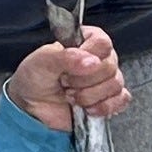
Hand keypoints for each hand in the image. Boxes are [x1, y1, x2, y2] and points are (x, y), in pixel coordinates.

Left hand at [8, 23, 131, 130]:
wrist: (31, 108)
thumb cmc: (35, 79)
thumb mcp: (41, 62)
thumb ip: (65, 56)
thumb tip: (91, 61)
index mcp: (85, 42)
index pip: (102, 42)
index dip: (87, 57)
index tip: (69, 67)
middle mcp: (99, 58)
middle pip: (110, 66)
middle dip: (83, 80)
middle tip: (65, 83)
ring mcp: (106, 80)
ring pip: (115, 84)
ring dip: (89, 95)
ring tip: (71, 96)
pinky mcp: (109, 100)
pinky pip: (121, 100)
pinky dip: (103, 107)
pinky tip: (87, 108)